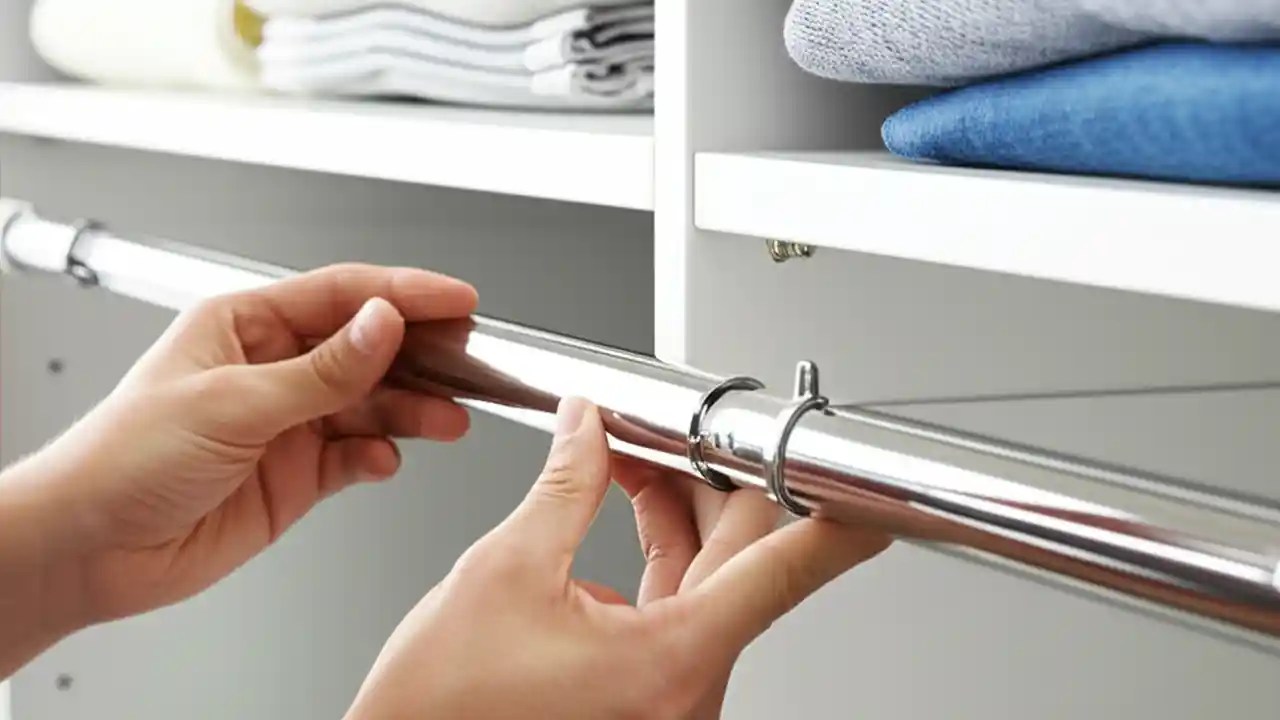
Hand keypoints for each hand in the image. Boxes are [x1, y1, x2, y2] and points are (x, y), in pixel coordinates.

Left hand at [31, 263, 477, 624]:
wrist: (89, 549)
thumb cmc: (121, 460)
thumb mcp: (232, 403)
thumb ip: (322, 370)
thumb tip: (384, 326)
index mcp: (244, 326)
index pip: (341, 295)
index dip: (403, 294)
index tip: (456, 300)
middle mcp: (271, 369)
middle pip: (366, 349)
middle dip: (419, 354)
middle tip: (467, 360)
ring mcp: (287, 424)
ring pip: (370, 405)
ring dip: (411, 411)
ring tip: (446, 418)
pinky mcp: (296, 475)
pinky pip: (356, 457)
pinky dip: (379, 458)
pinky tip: (385, 460)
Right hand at [346, 398, 890, 719]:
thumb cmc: (441, 712)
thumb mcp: (503, 571)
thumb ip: (564, 485)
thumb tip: (589, 426)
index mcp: (670, 661)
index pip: (784, 574)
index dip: (839, 524)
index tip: (879, 498)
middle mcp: (683, 689)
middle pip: (739, 563)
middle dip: (711, 482)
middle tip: (675, 429)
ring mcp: (666, 697)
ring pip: (705, 583)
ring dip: (675, 514)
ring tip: (626, 458)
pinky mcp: (642, 696)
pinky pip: (672, 609)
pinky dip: (652, 556)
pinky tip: (613, 512)